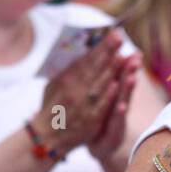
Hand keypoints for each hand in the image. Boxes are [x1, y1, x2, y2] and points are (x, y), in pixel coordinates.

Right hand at [36, 29, 128, 154]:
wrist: (46, 138)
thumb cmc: (52, 109)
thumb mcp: (52, 86)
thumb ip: (67, 71)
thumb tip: (81, 55)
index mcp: (65, 80)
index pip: (86, 59)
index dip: (100, 46)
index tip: (112, 34)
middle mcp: (74, 90)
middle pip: (94, 68)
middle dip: (108, 52)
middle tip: (120, 37)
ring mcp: (82, 105)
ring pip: (100, 84)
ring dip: (112, 70)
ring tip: (123, 55)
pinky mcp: (90, 120)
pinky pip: (100, 106)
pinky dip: (108, 95)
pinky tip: (116, 84)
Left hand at [87, 53, 141, 171]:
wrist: (97, 146)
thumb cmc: (100, 116)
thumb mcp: (101, 96)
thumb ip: (104, 76)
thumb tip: (109, 52)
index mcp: (112, 93)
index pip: (118, 74)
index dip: (123, 61)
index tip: (129, 47)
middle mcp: (117, 105)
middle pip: (123, 86)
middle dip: (128, 71)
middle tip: (135, 57)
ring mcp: (116, 120)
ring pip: (122, 102)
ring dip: (127, 90)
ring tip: (132, 77)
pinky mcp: (112, 136)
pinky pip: (115, 124)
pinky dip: (119, 114)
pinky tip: (122, 105)